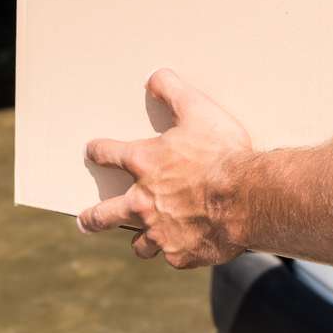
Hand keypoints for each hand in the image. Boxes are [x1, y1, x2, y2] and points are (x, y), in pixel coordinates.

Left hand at [78, 68, 253, 268]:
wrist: (246, 196)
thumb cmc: (223, 152)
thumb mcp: (199, 111)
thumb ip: (174, 92)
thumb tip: (154, 76)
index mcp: (145, 164)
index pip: (109, 153)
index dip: (99, 150)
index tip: (92, 150)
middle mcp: (143, 202)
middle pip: (103, 214)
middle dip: (92, 217)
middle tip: (85, 219)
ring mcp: (160, 232)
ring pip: (139, 244)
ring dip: (141, 239)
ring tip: (143, 241)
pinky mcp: (180, 254)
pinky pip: (173, 256)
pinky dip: (179, 250)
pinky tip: (189, 246)